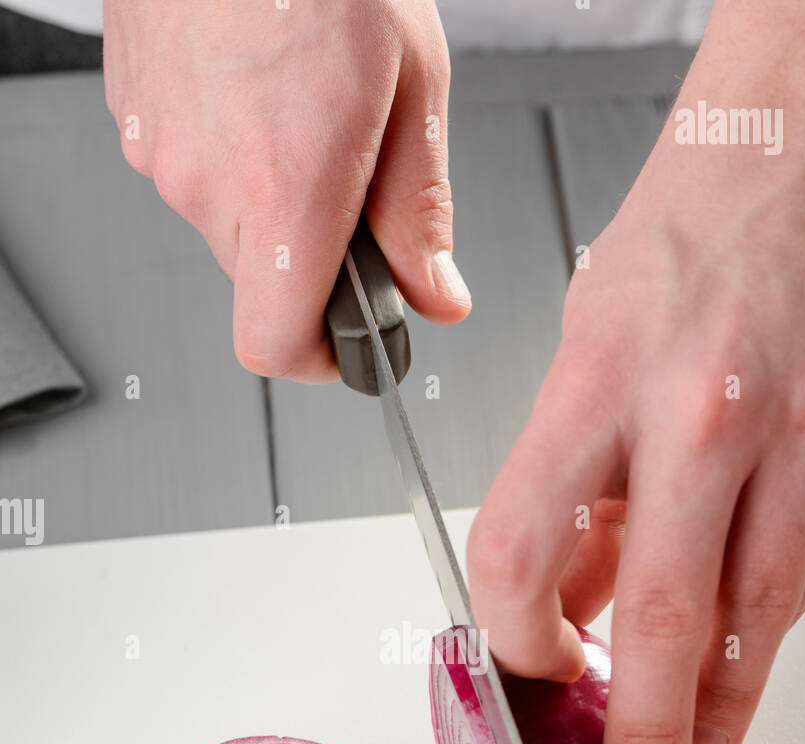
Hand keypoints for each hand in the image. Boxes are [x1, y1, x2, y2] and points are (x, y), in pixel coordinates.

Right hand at [103, 0, 470, 380]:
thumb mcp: (414, 89)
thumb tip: (434, 296)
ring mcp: (161, 153)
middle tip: (354, 181)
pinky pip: (193, 174)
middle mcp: (209, 184)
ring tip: (305, 110)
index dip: (321, 360)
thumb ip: (421, 213)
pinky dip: (233, 157)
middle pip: (264, 286)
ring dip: (274, 200)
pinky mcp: (136, 119)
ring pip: (229, 228)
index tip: (356, 344)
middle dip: (315, 258)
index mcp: (287, 190)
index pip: (276, 345)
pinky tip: (260, 90)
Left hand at [468, 0, 804, 743]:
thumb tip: (571, 607)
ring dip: (719, 710)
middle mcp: (699, 414)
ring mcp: (795, 438)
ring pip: (755, 617)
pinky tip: (742, 650)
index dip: (513, 630)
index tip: (527, 662)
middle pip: (657, 613)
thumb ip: (572, 491)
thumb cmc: (679, 254)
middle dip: (639, 732)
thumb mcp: (582, 355)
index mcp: (598, 380)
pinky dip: (769, 626)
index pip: (524, 546)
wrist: (803, 168)